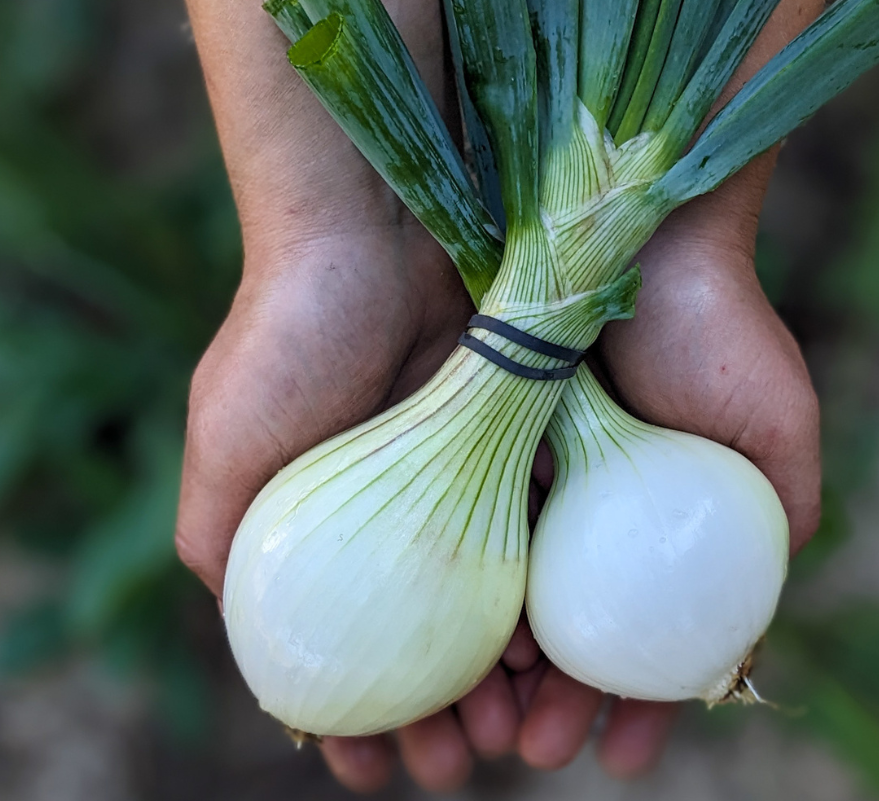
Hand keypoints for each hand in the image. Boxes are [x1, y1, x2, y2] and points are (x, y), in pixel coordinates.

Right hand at [177, 207, 686, 790]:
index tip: (370, 771)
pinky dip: (543, 592)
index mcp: (330, 517)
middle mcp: (401, 502)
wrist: (371, 235)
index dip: (355, 713)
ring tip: (517, 727)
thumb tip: (237, 625)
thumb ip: (223, 538)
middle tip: (460, 765)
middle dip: (442, 707)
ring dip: (502, 668)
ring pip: (491, 596)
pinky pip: (538, 530)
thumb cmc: (286, 340)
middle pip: (429, 630)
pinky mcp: (520, 434)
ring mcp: (463, 470)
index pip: (346, 639)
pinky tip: (550, 649)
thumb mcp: (227, 447)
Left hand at [505, 163, 821, 780]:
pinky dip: (459, 585)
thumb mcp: (778, 429)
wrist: (646, 237)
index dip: (635, 702)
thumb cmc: (723, 328)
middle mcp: (587, 502)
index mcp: (652, 517)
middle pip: (563, 623)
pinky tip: (451, 639)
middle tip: (536, 751)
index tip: (622, 756)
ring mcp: (530, 469)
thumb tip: (757, 620)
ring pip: (506, 589)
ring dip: (494, 664)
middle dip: (551, 699)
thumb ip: (781, 516)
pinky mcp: (477, 431)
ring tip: (485, 727)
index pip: (637, 632)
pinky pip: (462, 523)